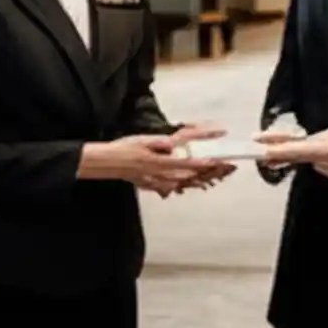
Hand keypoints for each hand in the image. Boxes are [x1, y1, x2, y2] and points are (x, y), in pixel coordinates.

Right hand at [78, 127, 225, 195]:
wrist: (106, 163)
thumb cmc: (122, 149)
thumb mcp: (140, 141)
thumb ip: (157, 144)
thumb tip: (172, 145)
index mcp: (159, 161)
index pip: (185, 160)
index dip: (202, 158)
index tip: (216, 157)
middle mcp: (160, 173)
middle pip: (188, 174)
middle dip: (205, 171)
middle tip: (221, 167)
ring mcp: (156, 180)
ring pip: (181, 182)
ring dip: (196, 181)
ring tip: (210, 179)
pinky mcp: (150, 183)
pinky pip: (169, 186)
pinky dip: (180, 185)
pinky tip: (184, 183)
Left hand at [260, 116, 327, 184]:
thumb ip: (319, 137)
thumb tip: (291, 142)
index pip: (309, 151)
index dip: (285, 151)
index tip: (264, 152)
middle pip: (306, 159)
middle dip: (283, 152)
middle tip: (259, 145)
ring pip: (313, 162)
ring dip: (311, 151)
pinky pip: (322, 166)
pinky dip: (322, 158)